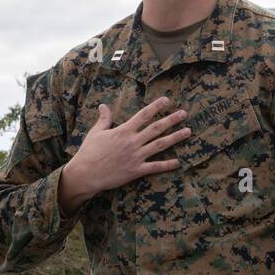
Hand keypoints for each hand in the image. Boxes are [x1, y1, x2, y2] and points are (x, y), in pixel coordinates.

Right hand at [58, 95, 190, 213]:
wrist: (86, 174)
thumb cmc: (89, 152)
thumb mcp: (96, 132)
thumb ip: (104, 119)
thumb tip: (104, 105)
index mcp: (123, 131)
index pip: (143, 115)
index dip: (156, 106)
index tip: (167, 100)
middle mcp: (132, 142)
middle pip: (156, 128)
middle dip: (171, 120)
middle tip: (184, 114)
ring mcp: (135, 157)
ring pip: (159, 145)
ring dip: (175, 138)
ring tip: (188, 132)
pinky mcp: (136, 171)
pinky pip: (155, 167)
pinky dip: (167, 165)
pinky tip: (178, 161)